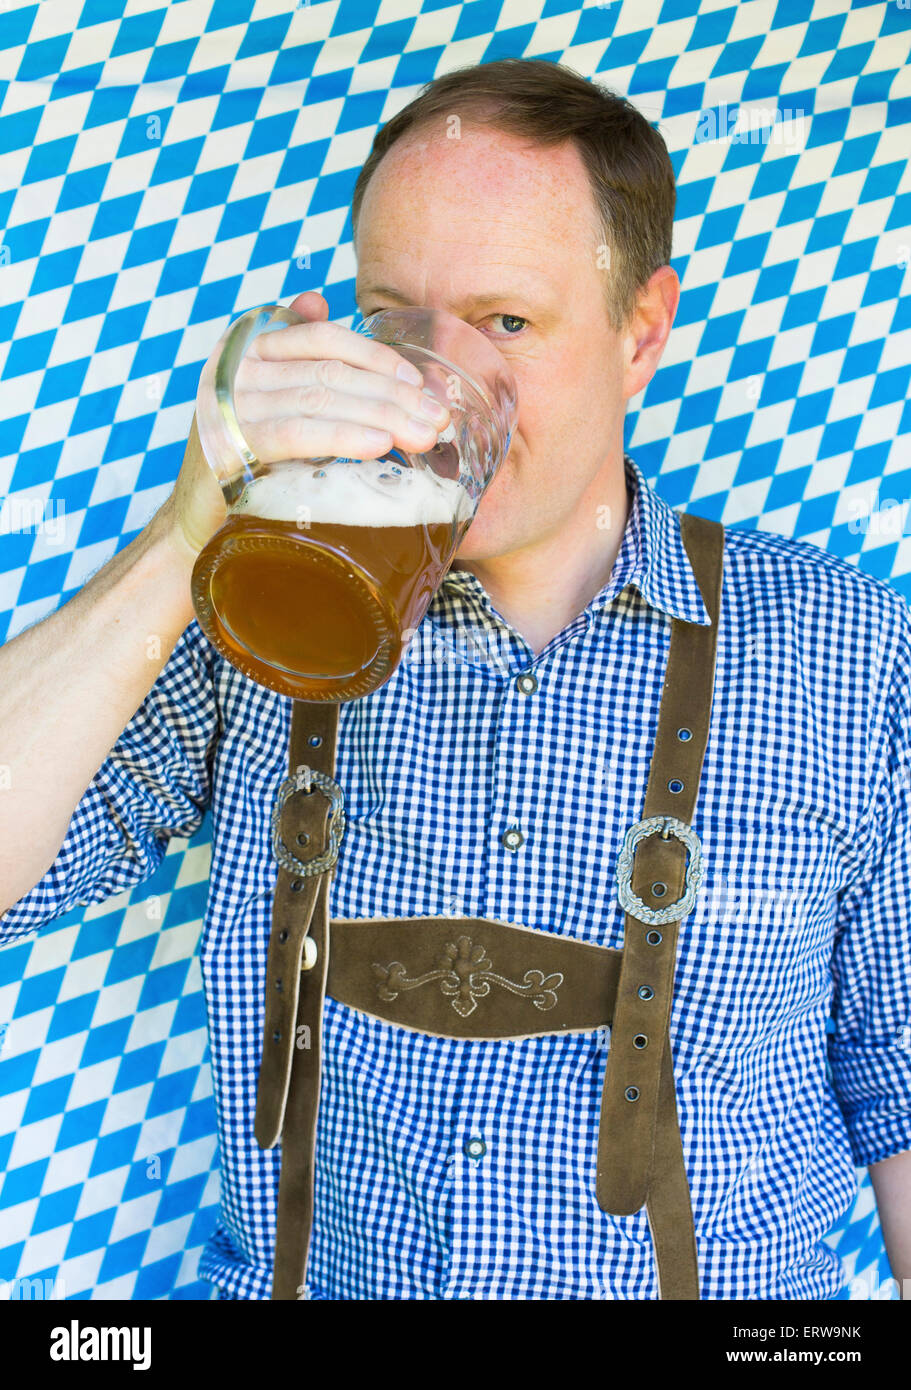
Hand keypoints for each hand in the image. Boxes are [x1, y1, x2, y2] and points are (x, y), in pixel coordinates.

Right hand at [232, 290, 449, 463]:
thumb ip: (295, 351)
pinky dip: (342, 436)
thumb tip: (316, 301)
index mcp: (251, 349)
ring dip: (381, 416)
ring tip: (423, 435)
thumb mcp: (272, 401)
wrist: (198, 518)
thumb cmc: (246, 461)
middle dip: (392, 394)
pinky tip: (379, 444)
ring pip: (321, 398)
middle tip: (437, 419)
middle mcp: (239, 369)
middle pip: (331, 371)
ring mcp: (231, 405)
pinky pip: (296, 433)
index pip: (323, 338)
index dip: (375, 356)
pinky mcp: (231, 446)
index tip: (419, 384)